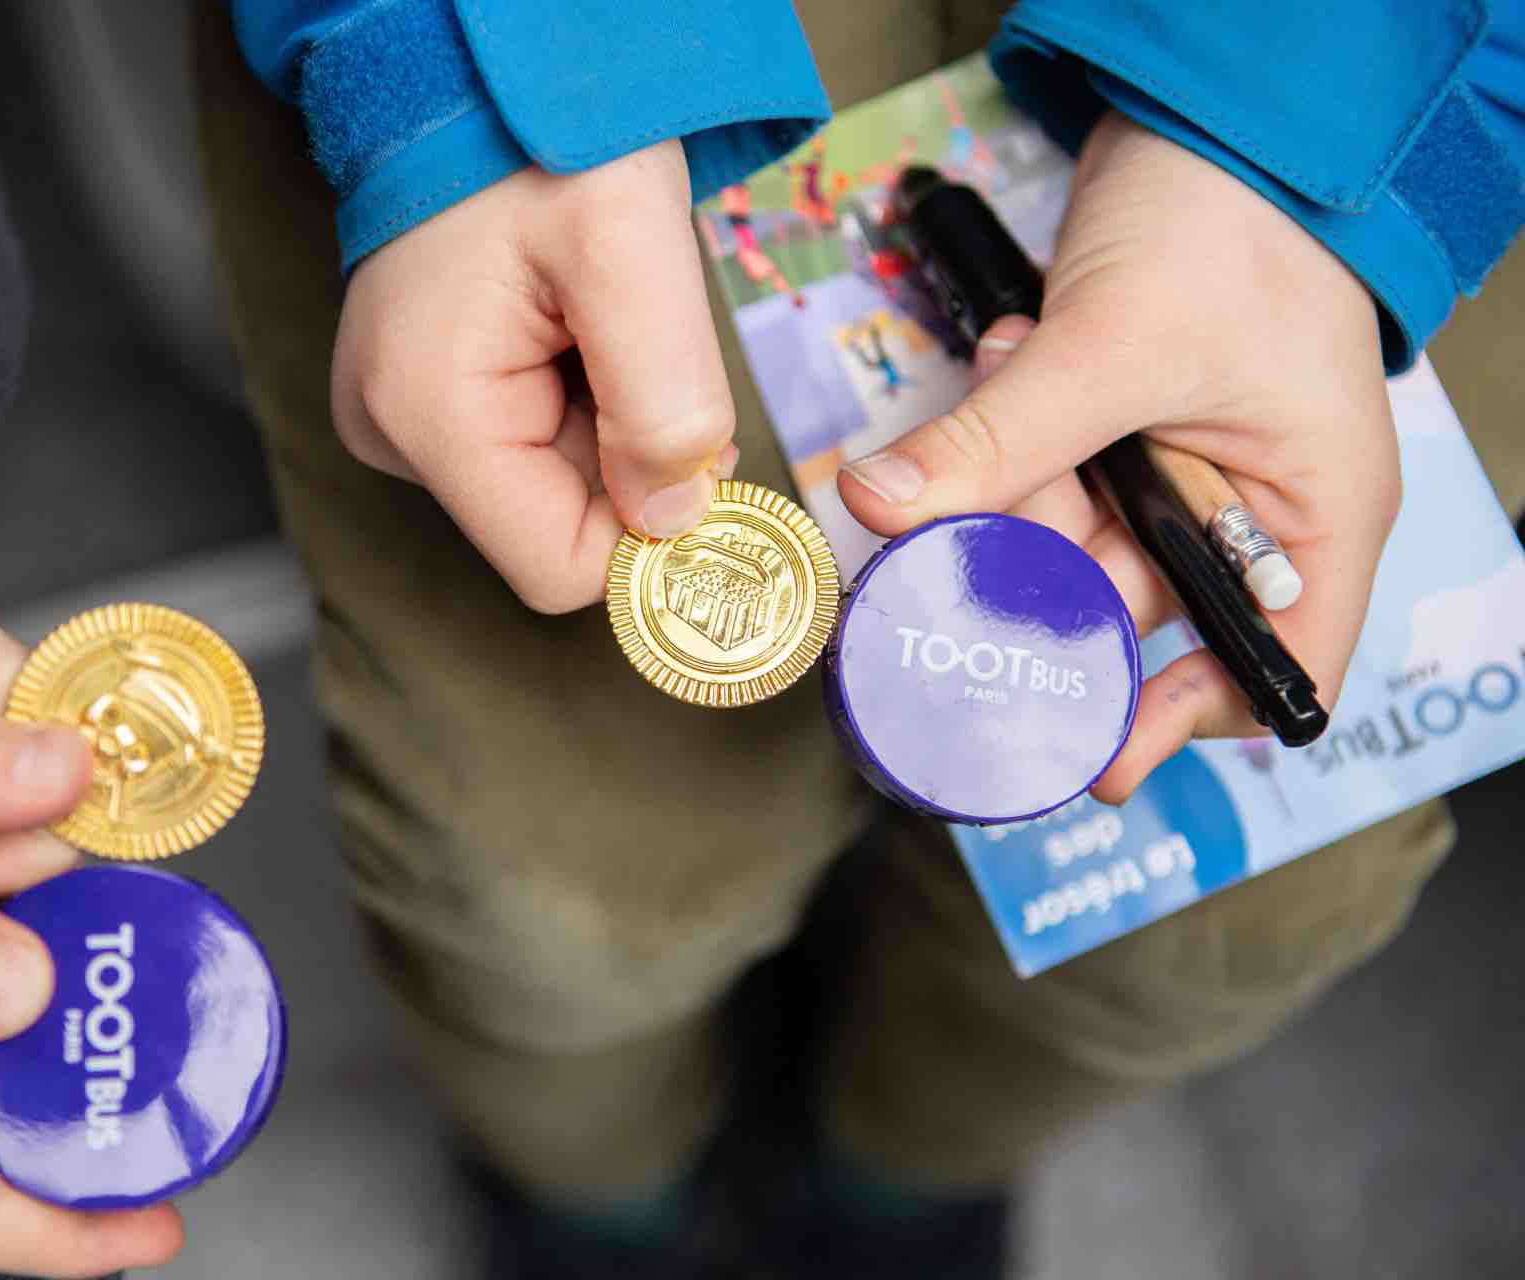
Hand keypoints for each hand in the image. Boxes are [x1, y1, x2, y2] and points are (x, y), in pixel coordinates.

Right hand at [332, 140, 739, 613]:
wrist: (472, 70)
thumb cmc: (537, 135)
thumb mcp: (629, 249)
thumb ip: (664, 402)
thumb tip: (676, 522)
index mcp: (428, 414)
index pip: (559, 568)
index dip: (644, 528)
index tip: (690, 443)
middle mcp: (392, 436)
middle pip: (557, 528)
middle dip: (628, 460)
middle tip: (634, 345)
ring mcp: (398, 420)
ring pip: (552, 490)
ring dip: (608, 425)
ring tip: (593, 321)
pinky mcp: (420, 401)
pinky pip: (529, 448)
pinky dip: (578, 403)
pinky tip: (569, 327)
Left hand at [838, 113, 1397, 800]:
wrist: (1210, 120)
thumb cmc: (1232, 228)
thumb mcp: (1119, 344)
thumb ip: (1003, 438)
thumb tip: (884, 507)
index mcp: (1311, 518)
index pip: (1272, 667)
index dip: (1186, 721)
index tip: (1087, 754)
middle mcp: (1244, 513)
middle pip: (1125, 603)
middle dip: (1033, 570)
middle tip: (949, 554)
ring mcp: (1170, 471)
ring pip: (1059, 535)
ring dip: (1006, 485)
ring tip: (1005, 387)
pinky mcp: (1106, 430)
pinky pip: (1034, 470)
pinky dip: (1002, 435)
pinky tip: (1010, 351)